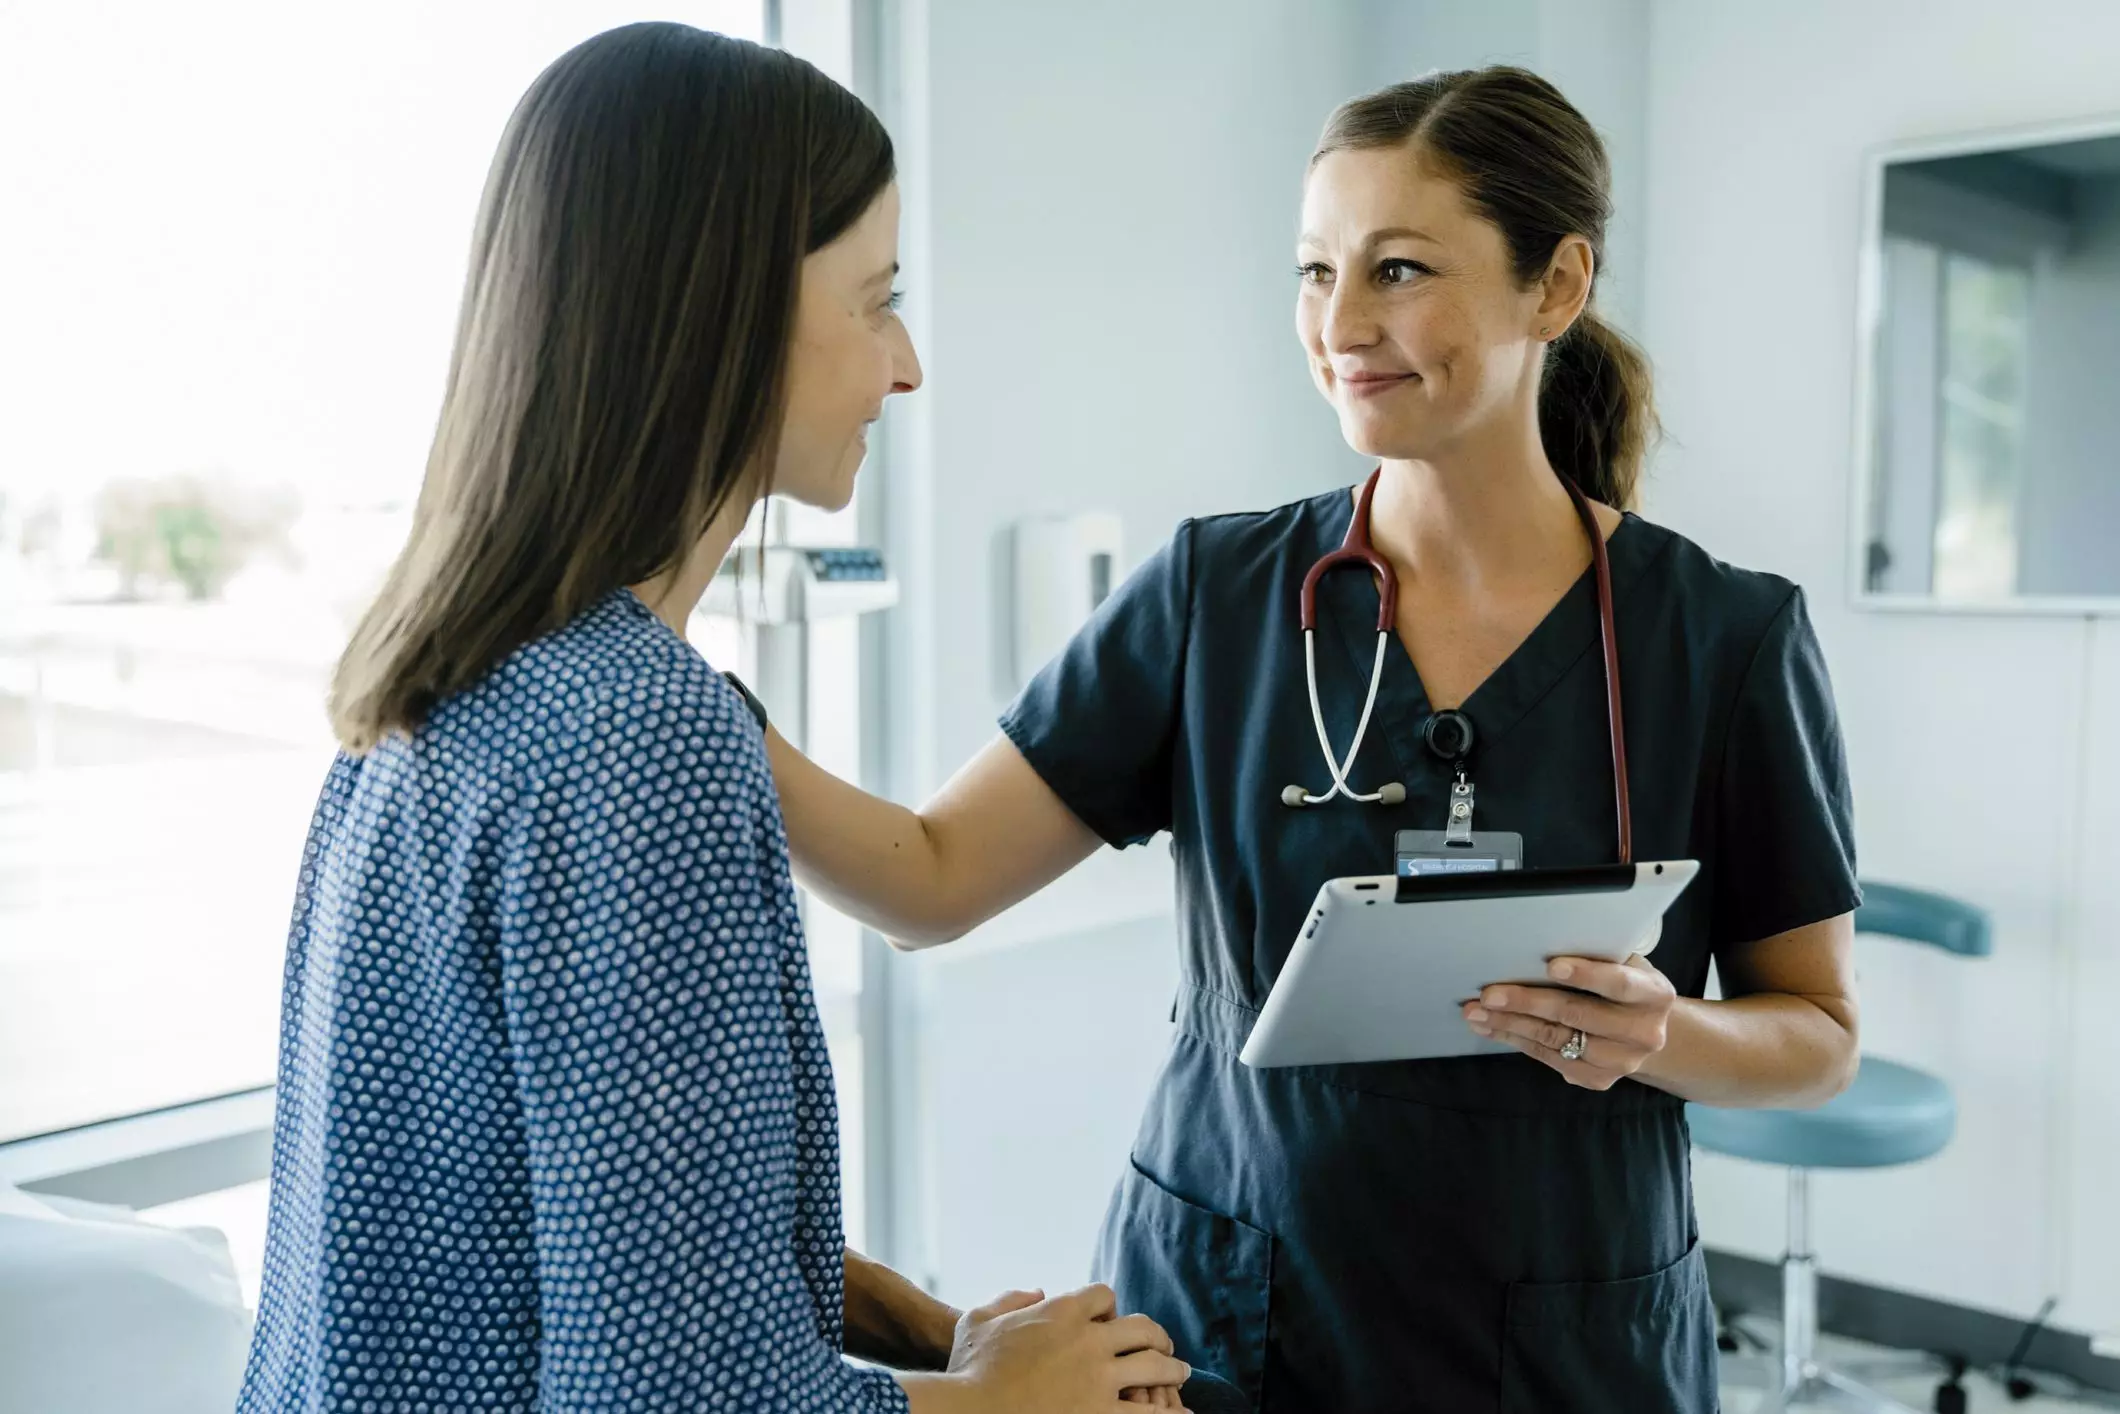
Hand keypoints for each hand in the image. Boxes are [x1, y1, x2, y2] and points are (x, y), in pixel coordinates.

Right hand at [947, 1284, 1189, 1413]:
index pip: (1104, 1295)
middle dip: (1156, 1336)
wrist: (970, 1412)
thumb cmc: (968, 1371)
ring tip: (1181, 1374)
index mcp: (1061, 1312)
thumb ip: (1010, 1299)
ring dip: (1173, 1369)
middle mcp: (1088, 1340)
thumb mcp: (977, 1321)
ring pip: (1155, 1366)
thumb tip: (1037, 1292)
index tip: (1108, 1321)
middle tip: (1164, 1346)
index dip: (1109, 1306)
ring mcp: (1098, 1379)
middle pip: (1142, 1328)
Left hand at [1463, 954, 1674, 1090]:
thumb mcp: (1624, 964)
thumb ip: (1597, 956)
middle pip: (1577, 1015)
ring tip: (1477, 1012)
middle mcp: (1643, 1032)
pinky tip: (1493, 1028)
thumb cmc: (1624, 985)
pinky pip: (1549, 1058)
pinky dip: (1517, 1040)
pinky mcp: (1598, 1080)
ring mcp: (1621, 1062)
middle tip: (1489, 994)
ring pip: (1556, 1040)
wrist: (1644, 1031)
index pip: (1619, 983)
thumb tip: (1537, 940)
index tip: (1550, 965)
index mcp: (1654, 994)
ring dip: (1511, 1025)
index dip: (1586, 975)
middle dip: (1528, 1001)